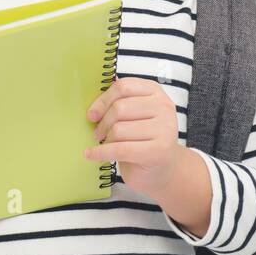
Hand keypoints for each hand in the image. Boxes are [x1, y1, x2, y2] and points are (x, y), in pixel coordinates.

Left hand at [84, 77, 183, 197]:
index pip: (123, 87)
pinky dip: (101, 153)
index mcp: (155, 91)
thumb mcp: (135, 114)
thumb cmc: (144, 138)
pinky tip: (90, 154)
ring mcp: (164, 129)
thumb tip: (94, 87)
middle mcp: (163, 106)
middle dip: (103, 123)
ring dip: (105, 140)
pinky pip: (120, 149)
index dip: (102, 100)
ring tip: (106, 144)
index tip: (91, 114)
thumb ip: (120, 100)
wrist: (164, 167)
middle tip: (97, 134)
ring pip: (118, 129)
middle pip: (119, 108)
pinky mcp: (158, 150)